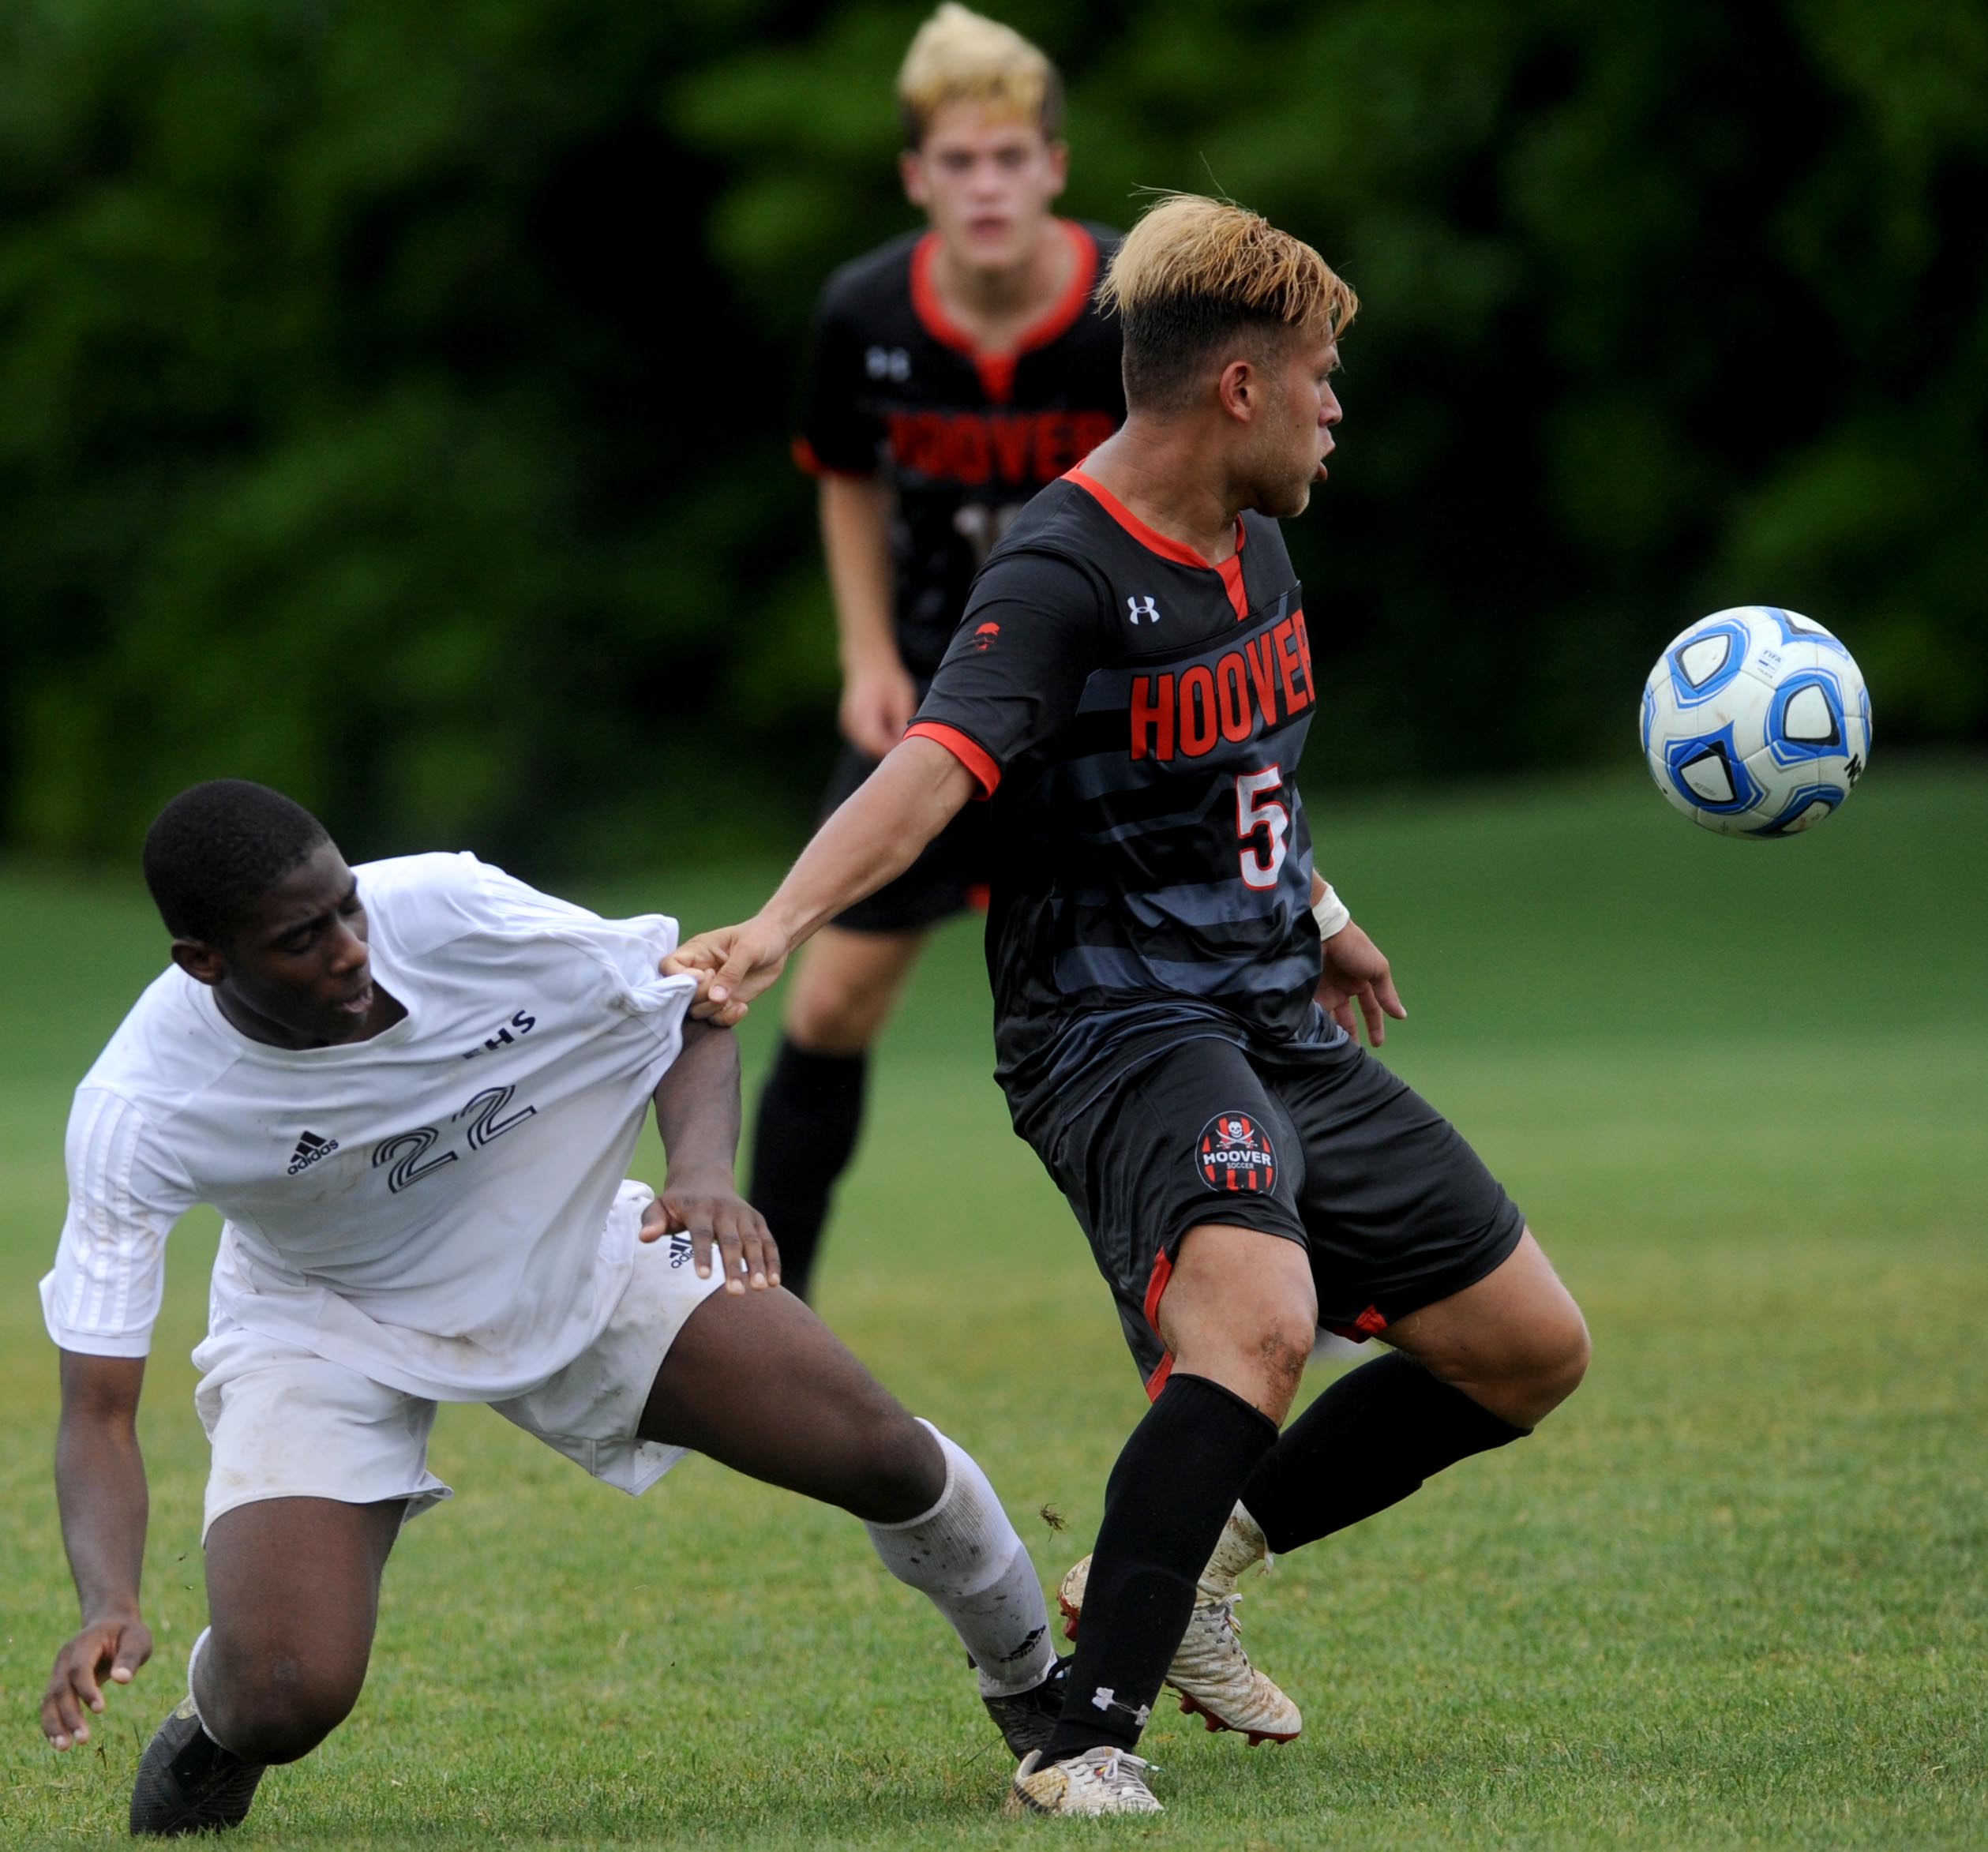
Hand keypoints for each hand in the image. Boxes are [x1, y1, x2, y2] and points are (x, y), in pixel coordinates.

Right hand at [43, 1614, 150, 1749]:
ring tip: (65, 1748)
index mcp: (84, 1643)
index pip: (79, 1669)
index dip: (87, 1690)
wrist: (110, 1626)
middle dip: (70, 1715)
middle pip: (61, 1689)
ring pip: (50, 1701)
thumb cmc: (127, 1635)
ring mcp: (58, 1672)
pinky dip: (52, 1724)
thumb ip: (130, 1658)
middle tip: (84, 1739)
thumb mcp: (137, 1640)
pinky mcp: (58, 1684)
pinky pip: (50, 1706)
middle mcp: (65, 1659)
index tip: (101, 1710)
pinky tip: (60, 1743)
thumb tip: (123, 1680)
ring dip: (55, 1725)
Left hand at [641, 1175, 779, 1292]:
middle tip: (736, 1292)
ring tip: (760, 1288)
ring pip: (753, 1241)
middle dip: (734, 1266)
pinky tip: (775, 1283)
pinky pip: (768, 1241)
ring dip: (758, 1265)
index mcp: (698, 1207)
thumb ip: (652, 1221)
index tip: (703, 1278)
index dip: (702, 1255)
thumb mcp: (660, 1206)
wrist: (704, 1177)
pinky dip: (773, 1260)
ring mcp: (744, 1214)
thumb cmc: (678, 1202)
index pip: (701, 1233)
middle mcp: (725, 1210)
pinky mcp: (757, 1220)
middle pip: (731, 1240)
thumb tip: (645, 1237)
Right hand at [663, 916, 792, 1021]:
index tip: (704, 977)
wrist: (779, 943)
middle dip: (701, 997)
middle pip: (680, 994)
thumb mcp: (748, 950)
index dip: (679, 978)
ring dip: (713, 1010)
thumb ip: (731, 973)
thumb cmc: (761, 936)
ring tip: (734, 1000)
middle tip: (722, 990)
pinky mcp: (725, 1001)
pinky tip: (742, 1007)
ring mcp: (711, 989)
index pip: (668, 967)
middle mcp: (699, 972)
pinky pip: (716, 1018)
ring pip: (696, 1010)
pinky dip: (727, 1018)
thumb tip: (714, 998)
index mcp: (697, 952)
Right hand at [839, 660, 917, 760]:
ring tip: (896, 731)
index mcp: (864, 710)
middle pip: (869, 748)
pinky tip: (886, 728)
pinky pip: (862, 741)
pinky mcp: (847, 726)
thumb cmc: (889, 680)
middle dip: (887, 750)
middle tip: (905, 743)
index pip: (874, 741)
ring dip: (881, 746)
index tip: (907, 748)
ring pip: (865, 747)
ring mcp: (847, 723)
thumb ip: (901, 721)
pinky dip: (875, 740)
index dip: (890, 749)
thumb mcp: (902, 697)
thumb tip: (904, 744)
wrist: (869, 665)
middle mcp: (851, 719)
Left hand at [1315, 919, 1406, 1046]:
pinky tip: (1317, 1039)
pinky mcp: (1306, 992)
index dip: (1374, 1026)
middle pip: (1346, 1018)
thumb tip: (1401, 1016)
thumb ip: (1387, 993)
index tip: (1377, 1044)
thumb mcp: (1377, 969)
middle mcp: (1341, 988)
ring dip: (1332, 1034)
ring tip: (1335, 1052)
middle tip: (1351, 1055)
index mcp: (1360, 982)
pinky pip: (1312, 1014)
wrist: (1322, 931)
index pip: (1370, 1009)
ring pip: (1328, 1019)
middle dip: (1349, 1035)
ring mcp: (1323, 990)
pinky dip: (1315, 1026)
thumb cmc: (1353, 947)